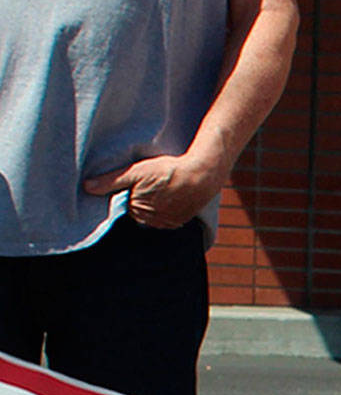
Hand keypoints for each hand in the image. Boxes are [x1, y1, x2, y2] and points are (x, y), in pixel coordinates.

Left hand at [83, 152, 224, 228]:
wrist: (201, 176)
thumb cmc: (168, 171)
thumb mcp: (136, 171)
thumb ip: (110, 180)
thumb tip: (86, 187)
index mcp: (136, 209)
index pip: (125, 204)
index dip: (130, 191)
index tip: (139, 181)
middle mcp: (150, 220)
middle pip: (138, 211)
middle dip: (141, 200)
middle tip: (152, 184)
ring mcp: (166, 223)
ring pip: (152, 216)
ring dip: (155, 205)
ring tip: (164, 189)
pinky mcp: (180, 222)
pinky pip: (167, 218)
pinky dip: (168, 209)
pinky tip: (173, 196)